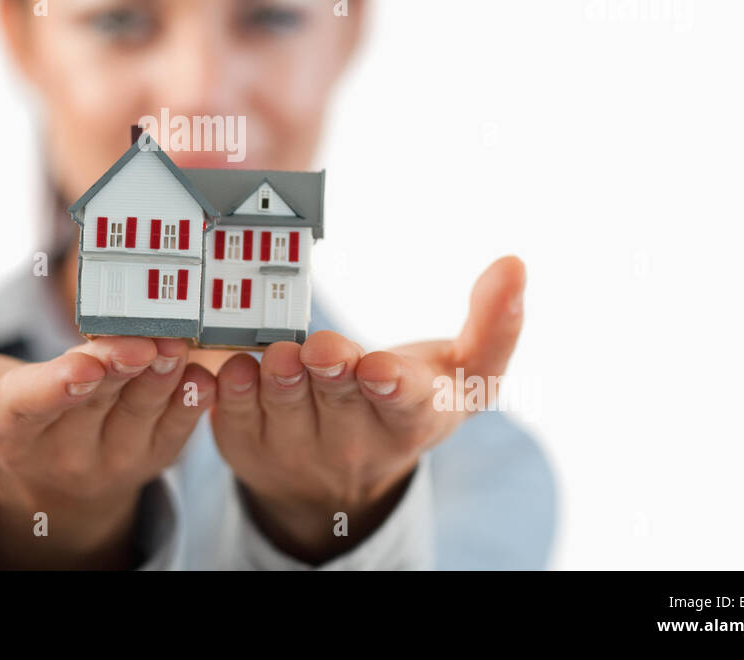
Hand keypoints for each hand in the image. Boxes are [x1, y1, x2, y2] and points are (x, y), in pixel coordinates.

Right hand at [0, 318, 215, 568]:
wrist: (37, 477)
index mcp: (5, 429)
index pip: (32, 408)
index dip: (59, 386)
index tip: (83, 363)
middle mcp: (60, 450)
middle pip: (96, 403)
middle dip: (121, 368)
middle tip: (146, 335)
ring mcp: (111, 457)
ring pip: (141, 413)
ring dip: (162, 378)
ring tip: (178, 338)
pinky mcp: (151, 455)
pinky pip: (176, 430)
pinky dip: (191, 400)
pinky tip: (204, 369)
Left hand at [209, 256, 525, 563]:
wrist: (344, 478)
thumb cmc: (412, 403)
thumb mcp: (468, 376)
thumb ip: (496, 325)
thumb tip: (515, 263)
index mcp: (409, 418)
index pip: (404, 405)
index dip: (391, 386)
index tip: (379, 369)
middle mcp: (352, 439)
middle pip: (337, 400)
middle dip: (330, 373)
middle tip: (321, 349)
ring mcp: (296, 445)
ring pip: (282, 408)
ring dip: (277, 381)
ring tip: (277, 357)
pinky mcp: (247, 442)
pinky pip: (232, 416)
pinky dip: (229, 392)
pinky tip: (229, 369)